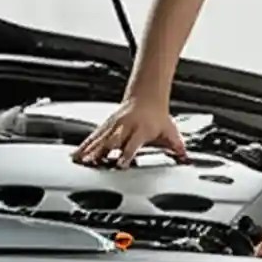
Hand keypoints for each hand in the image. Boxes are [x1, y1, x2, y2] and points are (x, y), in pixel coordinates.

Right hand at [70, 96, 186, 167]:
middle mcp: (125, 127)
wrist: (147, 96)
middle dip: (102, 152)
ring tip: (79, 160)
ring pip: (99, 138)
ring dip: (89, 150)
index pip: (133, 144)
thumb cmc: (158, 116)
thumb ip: (177, 147)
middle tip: (92, 162)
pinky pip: (93, 136)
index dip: (127, 154)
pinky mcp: (106, 125)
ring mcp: (114, 126)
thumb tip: (186, 158)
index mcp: (141, 129)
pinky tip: (75, 154)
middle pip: (112, 141)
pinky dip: (84, 145)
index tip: (120, 164)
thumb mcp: (169, 131)